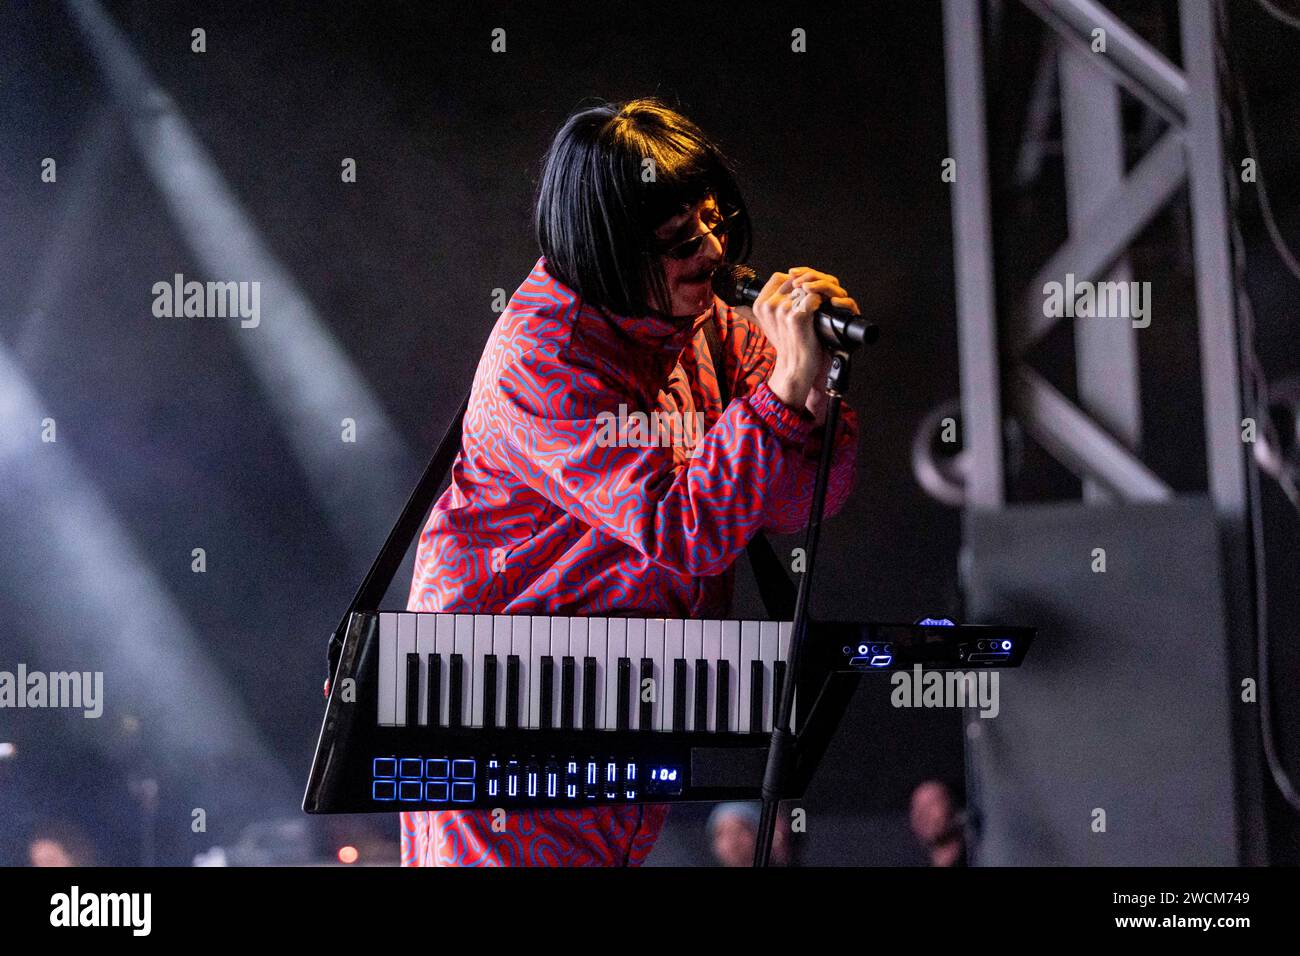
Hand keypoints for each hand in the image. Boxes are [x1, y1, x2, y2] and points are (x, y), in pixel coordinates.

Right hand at [746, 267, 858, 411]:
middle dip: (808, 287)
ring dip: (816, 294)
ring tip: (818, 307)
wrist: (796, 366)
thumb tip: (738, 307)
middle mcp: (768, 306)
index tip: (801, 293)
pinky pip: (813, 297)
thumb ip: (752, 313)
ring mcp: (782, 311)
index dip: (794, 281)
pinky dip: (820, 302)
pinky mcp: (796, 317)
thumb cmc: (786, 344)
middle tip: (814, 299)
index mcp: (759, 305)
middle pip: (794, 280)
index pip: (778, 276)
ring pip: (805, 288)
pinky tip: (820, 312)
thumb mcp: (766, 326)